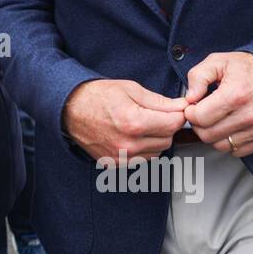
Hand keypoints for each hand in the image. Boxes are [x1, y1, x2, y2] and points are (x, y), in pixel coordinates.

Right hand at [62, 79, 187, 161]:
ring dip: (156, 139)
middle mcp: (129, 144)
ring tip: (142, 124)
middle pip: (168, 139)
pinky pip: (144, 159)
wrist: (70, 110)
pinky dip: (144, 148)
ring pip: (158, 151)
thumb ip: (159, 101)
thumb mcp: (130, 89)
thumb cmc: (97, 96)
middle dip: (167, 126)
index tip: (175, 108)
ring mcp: (122, 157)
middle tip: (155, 114)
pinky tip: (133, 136)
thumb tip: (182, 107)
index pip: (174, 124)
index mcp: (134, 122)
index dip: (178, 113)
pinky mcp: (116, 164)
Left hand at [184, 51, 252, 155]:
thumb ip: (198, 76)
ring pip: (220, 145)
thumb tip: (189, 97)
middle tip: (204, 113)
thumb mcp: (219, 61)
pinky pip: (237, 151)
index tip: (194, 106)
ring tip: (218, 119)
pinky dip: (229, 141)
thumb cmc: (250, 69)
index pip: (200, 118)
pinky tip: (230, 126)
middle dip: (200, 125)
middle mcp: (249, 115)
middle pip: (207, 135)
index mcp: (236, 94)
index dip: (191, 112)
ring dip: (214, 134)